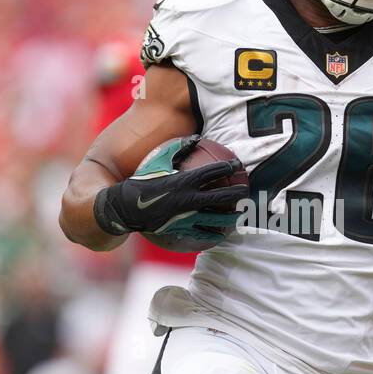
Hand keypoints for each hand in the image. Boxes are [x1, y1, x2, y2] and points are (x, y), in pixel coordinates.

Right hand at [93, 135, 247, 236]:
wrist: (126, 208)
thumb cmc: (141, 181)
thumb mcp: (158, 160)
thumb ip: (177, 148)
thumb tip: (195, 138)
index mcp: (185, 181)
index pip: (214, 172)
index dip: (229, 167)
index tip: (238, 165)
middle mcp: (189, 200)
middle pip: (222, 196)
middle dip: (237, 193)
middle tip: (247, 191)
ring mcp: (187, 218)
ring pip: (217, 218)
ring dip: (231, 216)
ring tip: (240, 214)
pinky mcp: (181, 231)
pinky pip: (202, 234)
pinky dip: (214, 235)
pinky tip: (221, 235)